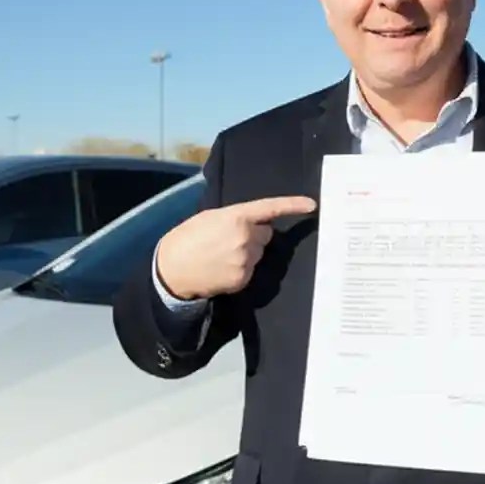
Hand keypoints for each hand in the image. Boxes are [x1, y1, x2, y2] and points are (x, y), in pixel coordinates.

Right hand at [156, 195, 316, 300]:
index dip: (293, 205)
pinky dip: (242, 268)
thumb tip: (254, 222)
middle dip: (255, 234)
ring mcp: (246, 259)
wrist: (172, 270)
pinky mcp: (243, 278)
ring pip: (259, 252)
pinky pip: (251, 269)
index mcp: (236, 216)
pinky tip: (223, 267)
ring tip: (222, 255)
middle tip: (230, 239)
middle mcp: (246, 237)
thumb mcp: (210, 218)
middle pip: (266, 234)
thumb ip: (235, 217)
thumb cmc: (187, 238)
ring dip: (248, 252)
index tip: (312, 205)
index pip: (271, 208)